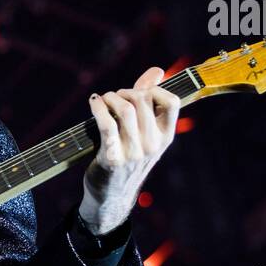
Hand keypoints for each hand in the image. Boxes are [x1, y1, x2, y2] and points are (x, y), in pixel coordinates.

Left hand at [80, 66, 179, 233]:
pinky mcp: (113, 158)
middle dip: (125, 91)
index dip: (154, 89)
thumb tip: (158, 70)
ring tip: (103, 100)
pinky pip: (106, 124)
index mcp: (165, 137)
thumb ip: (149, 99)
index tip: (139, 91)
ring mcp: (134, 153)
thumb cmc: (128, 157)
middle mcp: (153, 145)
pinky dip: (98, 107)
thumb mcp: (144, 132)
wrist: (112, 195)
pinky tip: (94, 101)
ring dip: (110, 98)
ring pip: (124, 109)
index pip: (172, 101)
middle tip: (114, 97)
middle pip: (142, 101)